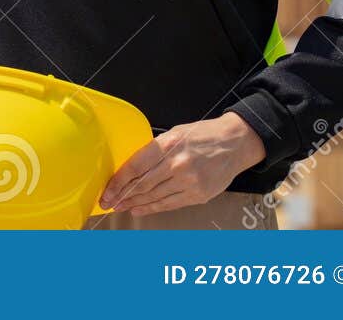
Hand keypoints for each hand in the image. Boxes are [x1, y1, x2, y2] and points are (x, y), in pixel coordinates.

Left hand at [98, 112, 264, 216]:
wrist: (235, 143)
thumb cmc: (203, 135)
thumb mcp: (175, 133)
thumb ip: (155, 149)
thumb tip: (133, 167)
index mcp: (168, 145)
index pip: (136, 167)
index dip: (118, 182)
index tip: (107, 191)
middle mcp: (178, 164)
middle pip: (142, 185)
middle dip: (122, 196)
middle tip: (109, 202)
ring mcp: (189, 182)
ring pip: (154, 197)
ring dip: (135, 204)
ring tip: (121, 207)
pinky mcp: (199, 195)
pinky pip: (170, 204)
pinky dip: (152, 208)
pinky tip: (140, 209)